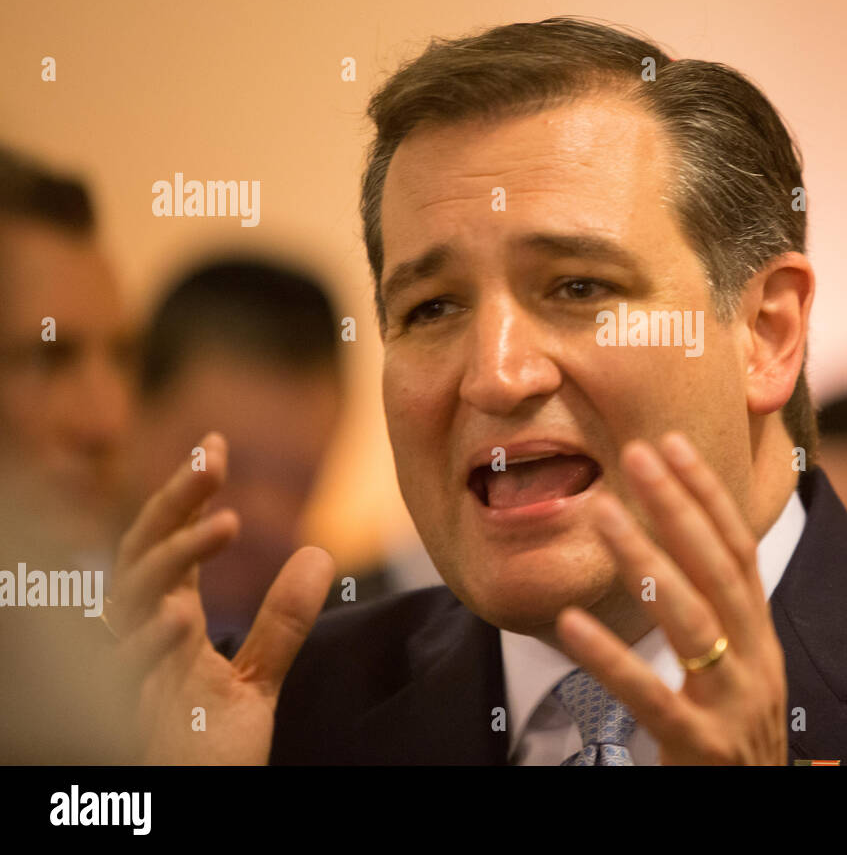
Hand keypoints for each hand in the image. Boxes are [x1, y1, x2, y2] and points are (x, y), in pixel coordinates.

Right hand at [109, 432, 333, 762]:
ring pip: (130, 597)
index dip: (188, 494)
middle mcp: (141, 635)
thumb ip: (281, 623)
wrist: (190, 806)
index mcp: (168, 621)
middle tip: (212, 456)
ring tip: (227, 522)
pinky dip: (146, 643)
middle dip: (173, 501)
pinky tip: (179, 620)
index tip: (216, 444)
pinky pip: (124, 671)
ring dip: (174, 557)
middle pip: (144, 550)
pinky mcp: (121, 714)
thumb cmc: (206, 754)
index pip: (171, 542)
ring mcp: (128, 671)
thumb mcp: (254, 682)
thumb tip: (319, 555)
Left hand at [555, 433, 787, 764]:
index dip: (709, 495)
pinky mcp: (701, 747)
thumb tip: (697, 558)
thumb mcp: (741, 675)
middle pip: (717, 568)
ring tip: (602, 512)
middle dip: (678, 505)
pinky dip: (610, 657)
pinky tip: (572, 622)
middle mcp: (757, 662)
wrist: (756, 817)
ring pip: (691, 619)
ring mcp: (733, 704)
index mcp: (762, 639)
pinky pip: (649, 696)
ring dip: (645, 560)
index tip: (672, 443)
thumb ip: (724, 624)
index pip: (739, 550)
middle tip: (636, 452)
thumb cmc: (735, 742)